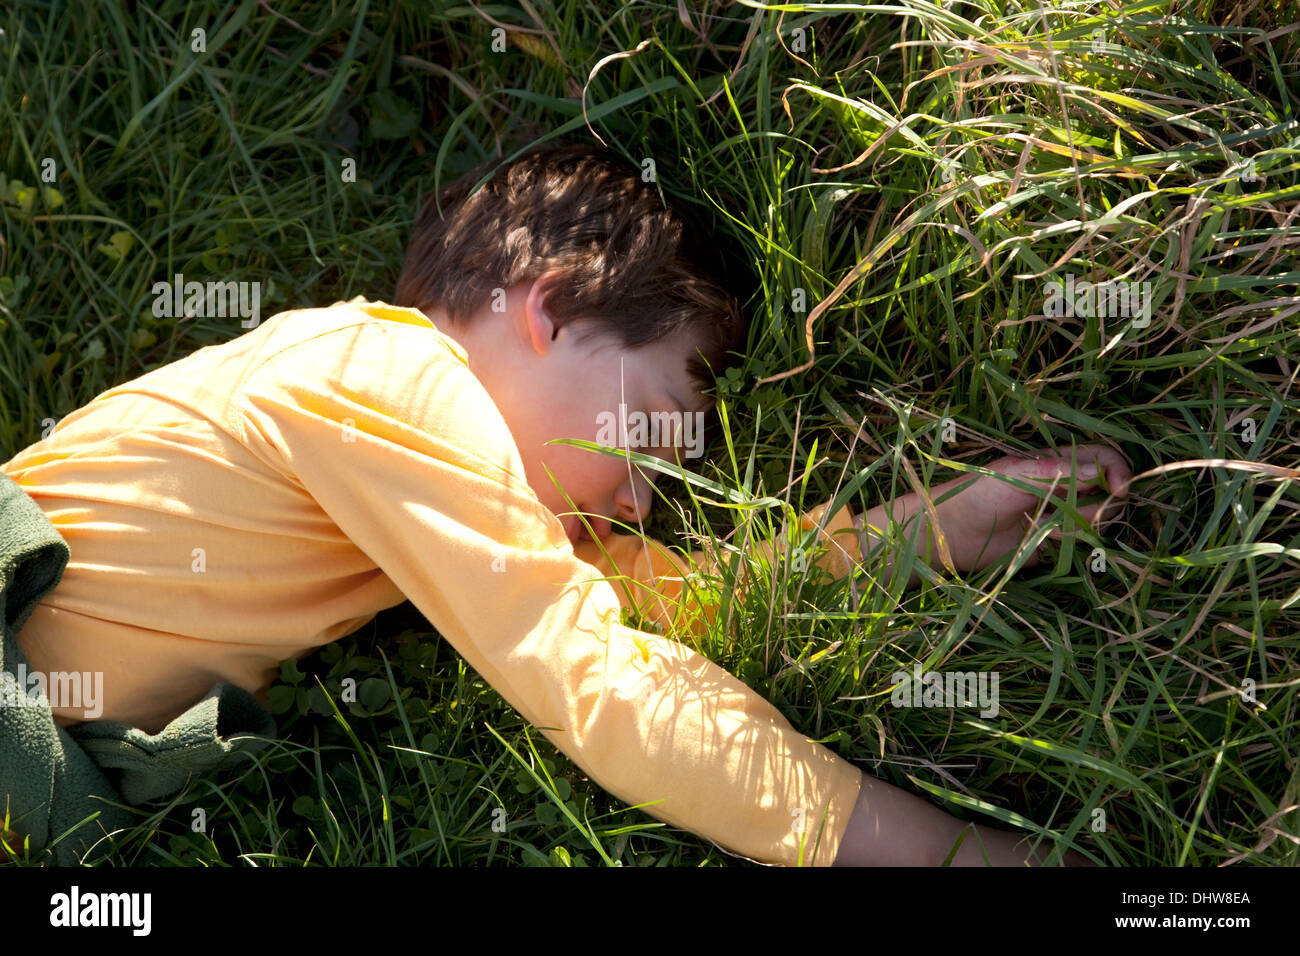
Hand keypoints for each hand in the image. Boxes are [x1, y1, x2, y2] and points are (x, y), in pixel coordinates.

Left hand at [937, 444, 1131, 571]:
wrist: (950, 533)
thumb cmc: (977, 494)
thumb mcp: (1015, 474)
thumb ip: (1055, 471)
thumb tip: (1098, 468)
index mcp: (1056, 464)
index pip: (1104, 459)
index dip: (1118, 471)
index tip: (1120, 490)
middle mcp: (1063, 488)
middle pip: (1108, 493)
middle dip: (1100, 504)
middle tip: (1070, 513)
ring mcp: (1060, 516)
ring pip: (1096, 520)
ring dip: (1079, 525)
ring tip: (1044, 527)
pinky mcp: (1053, 544)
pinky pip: (1078, 545)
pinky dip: (1069, 544)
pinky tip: (1043, 542)